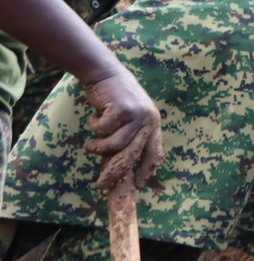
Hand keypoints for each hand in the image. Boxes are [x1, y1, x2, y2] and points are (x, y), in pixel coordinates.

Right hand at [84, 67, 164, 189]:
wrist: (106, 74)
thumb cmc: (115, 101)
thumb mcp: (128, 119)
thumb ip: (127, 139)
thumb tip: (118, 170)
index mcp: (154, 124)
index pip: (156, 152)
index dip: (147, 170)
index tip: (139, 185)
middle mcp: (150, 120)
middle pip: (134, 154)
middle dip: (116, 172)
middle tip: (101, 184)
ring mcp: (137, 114)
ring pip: (116, 144)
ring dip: (99, 147)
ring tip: (90, 145)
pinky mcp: (121, 109)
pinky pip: (103, 130)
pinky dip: (94, 128)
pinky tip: (94, 119)